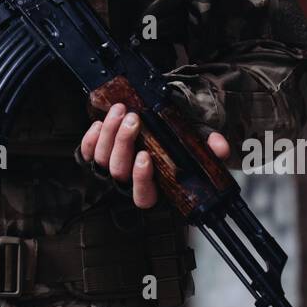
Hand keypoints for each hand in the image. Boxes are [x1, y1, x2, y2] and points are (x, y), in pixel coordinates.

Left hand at [79, 105, 230, 209]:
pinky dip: (90, 138)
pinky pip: (86, 153)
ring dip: (109, 133)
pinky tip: (99, 122)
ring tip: (120, 111)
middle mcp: (127, 183)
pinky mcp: (95, 157)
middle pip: (118, 171)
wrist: (156, 131)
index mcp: (152, 188)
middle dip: (124, 143)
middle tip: (134, 120)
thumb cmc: (175, 145)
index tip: (146, 156)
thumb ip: (208, 148)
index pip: (143, 195)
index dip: (140, 178)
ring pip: (101, 159)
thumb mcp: (195, 147)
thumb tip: (220, 147)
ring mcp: (108, 171)